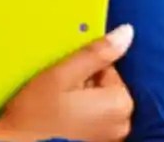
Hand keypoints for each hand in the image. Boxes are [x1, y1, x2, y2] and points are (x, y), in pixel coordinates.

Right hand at [0, 25, 134, 141]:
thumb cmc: (36, 114)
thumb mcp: (62, 75)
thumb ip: (95, 54)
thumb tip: (127, 32)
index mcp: (120, 103)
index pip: (107, 69)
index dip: (81, 69)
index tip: (62, 80)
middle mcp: (124, 123)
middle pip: (105, 88)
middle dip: (83, 86)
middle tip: (56, 93)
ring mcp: (112, 138)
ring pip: (98, 105)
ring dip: (80, 102)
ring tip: (56, 107)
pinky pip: (94, 122)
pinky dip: (80, 118)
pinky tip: (60, 120)